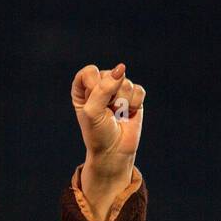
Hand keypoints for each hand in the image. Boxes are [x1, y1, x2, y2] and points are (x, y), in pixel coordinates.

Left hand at [71, 62, 144, 191]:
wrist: (114, 152)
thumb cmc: (98, 134)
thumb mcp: (93, 112)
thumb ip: (103, 88)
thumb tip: (121, 68)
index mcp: (82, 89)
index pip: (90, 72)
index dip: (94, 85)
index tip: (93, 102)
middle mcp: (99, 86)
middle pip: (110, 75)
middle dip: (110, 96)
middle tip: (107, 113)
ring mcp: (117, 90)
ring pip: (126, 82)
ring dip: (122, 102)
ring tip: (116, 115)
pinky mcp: (133, 97)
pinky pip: (138, 90)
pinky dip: (134, 104)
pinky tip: (128, 114)